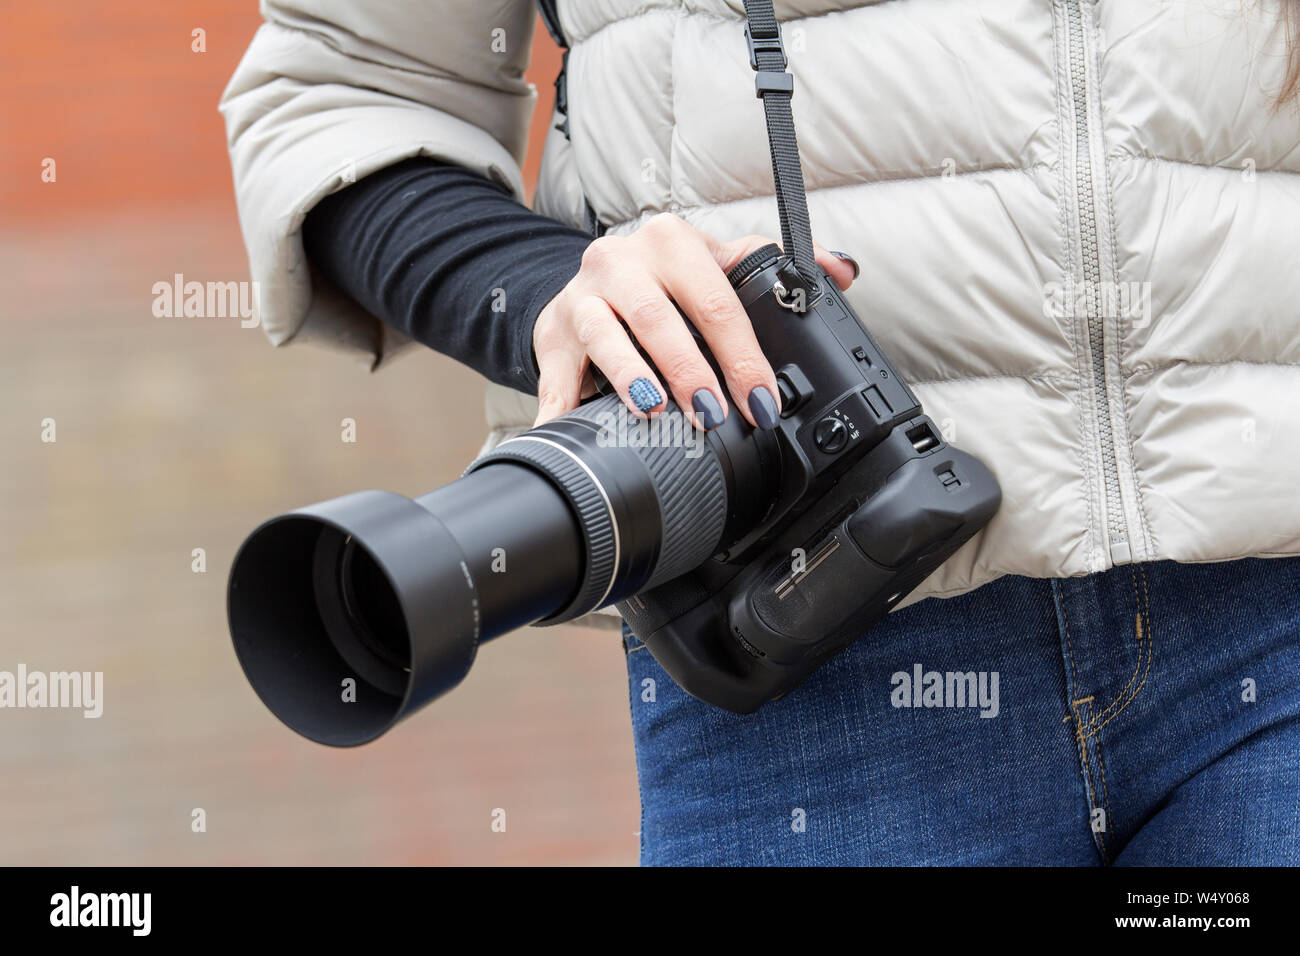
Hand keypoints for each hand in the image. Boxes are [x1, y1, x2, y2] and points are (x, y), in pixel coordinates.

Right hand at [531, 213, 856, 429]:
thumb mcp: (715, 261)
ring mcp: (582, 297)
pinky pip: (554, 374)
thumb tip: (841, 272)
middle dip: (690, 370)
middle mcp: (621, 261)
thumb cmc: (661, 278)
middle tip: (714, 413)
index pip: (715, 302)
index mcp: (671, 243)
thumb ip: (776, 265)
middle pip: (658, 318)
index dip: (742, 355)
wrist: (590, 280)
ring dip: (628, 373)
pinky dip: (558, 408)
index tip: (761, 400)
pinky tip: (566, 433)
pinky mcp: (552, 333)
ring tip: (653, 407)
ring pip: (604, 333)